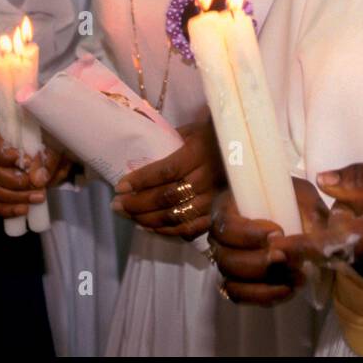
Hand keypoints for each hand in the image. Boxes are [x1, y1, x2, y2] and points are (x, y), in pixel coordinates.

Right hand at [0, 120, 59, 220]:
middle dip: (15, 183)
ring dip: (13, 198)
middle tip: (39, 188)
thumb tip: (37, 180)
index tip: (27, 163)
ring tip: (37, 198)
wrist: (57, 153)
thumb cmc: (53, 142)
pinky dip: (5, 209)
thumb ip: (48, 158)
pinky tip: (23, 210)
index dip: (5, 156)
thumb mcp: (56, 144)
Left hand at [111, 119, 221, 239]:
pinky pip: (191, 228)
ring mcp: (213, 198)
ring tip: (128, 216)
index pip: (166, 170)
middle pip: (168, 197)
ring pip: (176, 216)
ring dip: (147, 220)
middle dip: (137, 204)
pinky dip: (168, 232)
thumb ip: (167, 142)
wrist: (245, 147)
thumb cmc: (211, 135)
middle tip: (117, 204)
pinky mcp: (217, 212)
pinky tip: (150, 227)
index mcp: (198, 152)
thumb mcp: (190, 131)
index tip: (119, 186)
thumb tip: (136, 154)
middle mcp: (207, 177)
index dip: (141, 180)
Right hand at [209, 178, 327, 305]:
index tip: (278, 233)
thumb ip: (309, 215)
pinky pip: (241, 297)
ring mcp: (228, 263)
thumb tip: (293, 242)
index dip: (248, 233)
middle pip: (225, 259)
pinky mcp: (238, 283)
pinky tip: (288, 289)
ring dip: (264, 284)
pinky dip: (264, 296)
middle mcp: (221, 238)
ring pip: (231, 283)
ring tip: (295, 276)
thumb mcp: (307, 201)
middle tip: (285, 259)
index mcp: (228, 209)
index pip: (225, 225)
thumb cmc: (299, 206)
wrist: (305, 224)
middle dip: (258, 263)